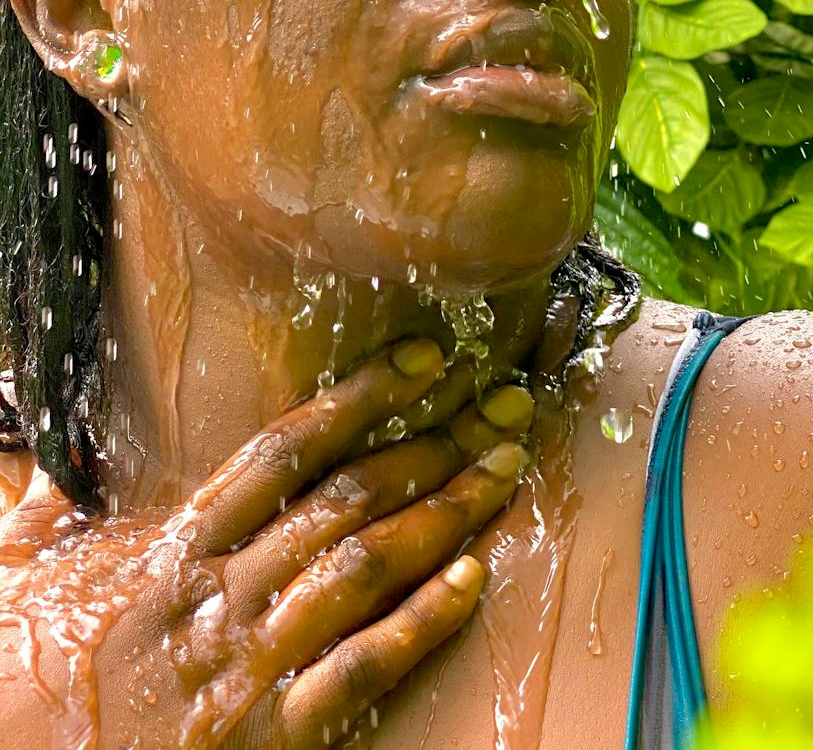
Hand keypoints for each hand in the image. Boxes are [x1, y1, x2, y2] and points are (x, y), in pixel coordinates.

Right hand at [0, 340, 534, 748]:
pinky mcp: (269, 735)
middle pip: (348, 498)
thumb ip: (53, 502)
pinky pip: (362, 669)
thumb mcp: (27, 570)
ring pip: (366, 567)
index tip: (425, 358)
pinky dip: (423, 622)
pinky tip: (474, 579)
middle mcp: (223, 591)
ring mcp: (249, 662)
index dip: (362, 397)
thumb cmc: (22, 674)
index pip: (285, 450)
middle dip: (436, 443)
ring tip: (507, 469)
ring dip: (447, 513)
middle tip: (503, 403)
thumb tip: (48, 452)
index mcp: (176, 544)